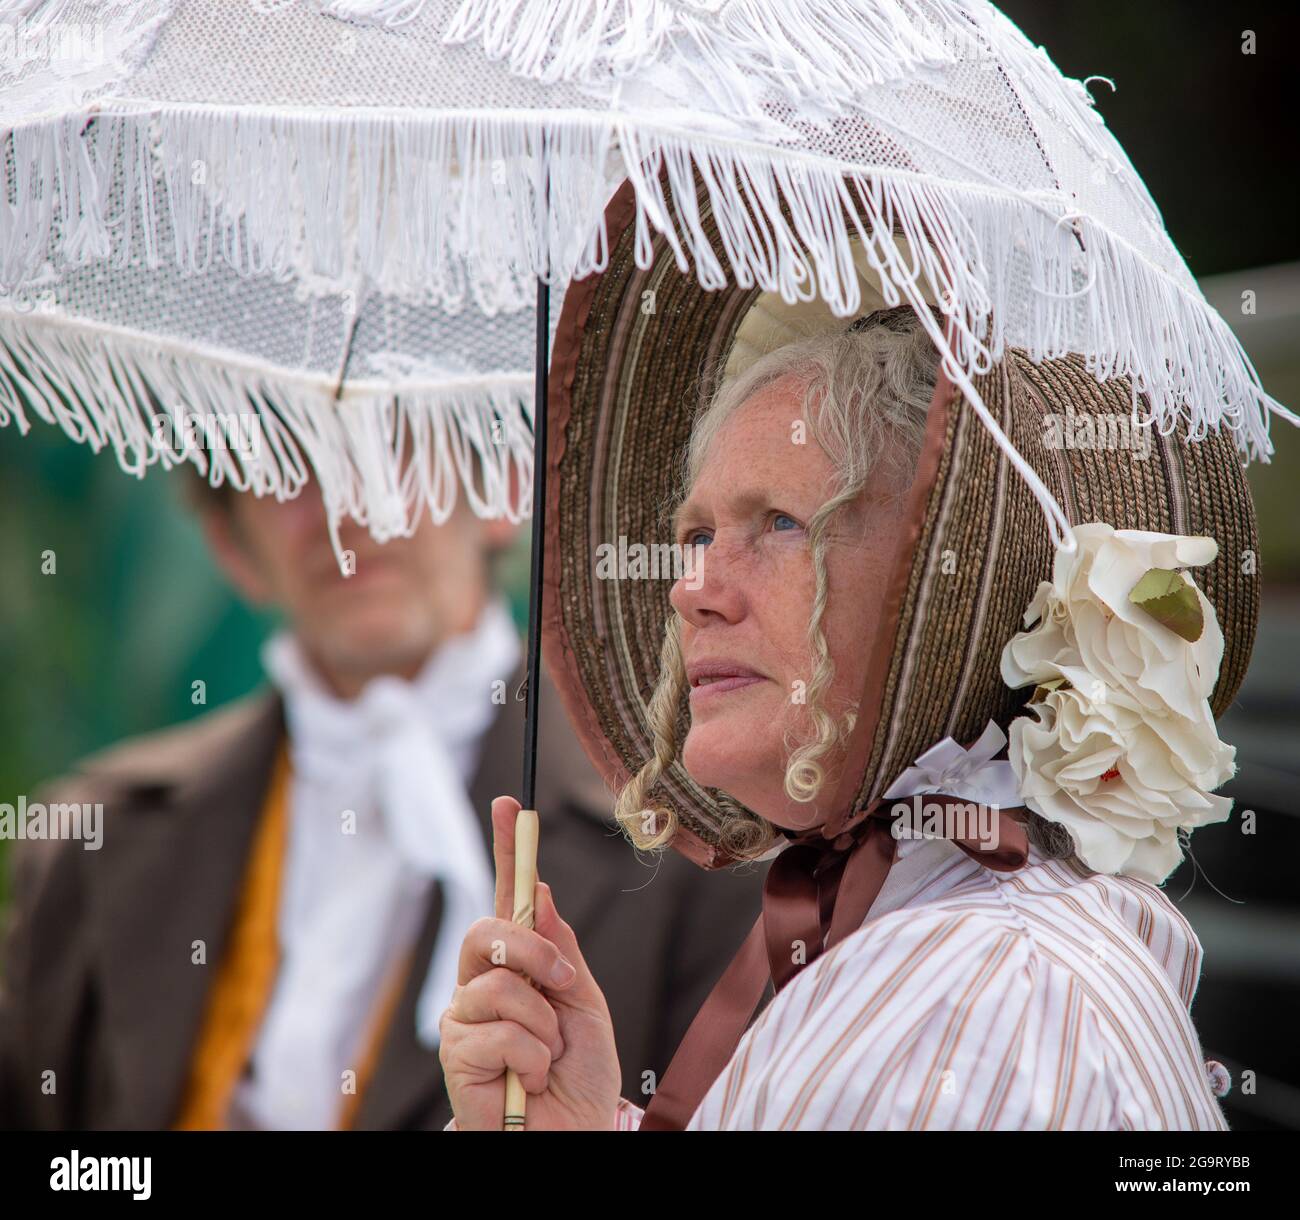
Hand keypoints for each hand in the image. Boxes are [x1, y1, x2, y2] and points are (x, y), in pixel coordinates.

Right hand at [439, 796, 622, 1128]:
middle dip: (532, 953)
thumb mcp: (585, 1005)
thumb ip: (562, 952)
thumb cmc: (580, 1078)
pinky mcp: (456, 1056)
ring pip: (499, 986)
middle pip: (488, 930)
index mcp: (517, 964)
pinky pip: (500, 1032)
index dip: (507, 850)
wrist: (574, 1135)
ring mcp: (464, 1018)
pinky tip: (529, 1081)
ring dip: (543, 1026)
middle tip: (562, 991)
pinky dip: (532, 1059)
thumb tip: (540, 893)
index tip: (508, 804)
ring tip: (547, 1059)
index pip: (506, 898)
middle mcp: (481, 983)